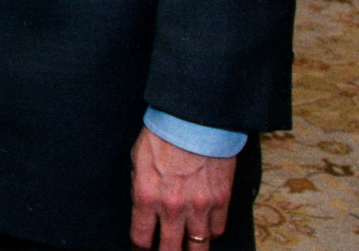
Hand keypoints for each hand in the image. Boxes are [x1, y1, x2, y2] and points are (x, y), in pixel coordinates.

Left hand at [129, 127, 234, 250]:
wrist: (194, 120)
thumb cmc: (163, 135)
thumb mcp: (138, 160)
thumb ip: (140, 187)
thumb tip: (142, 206)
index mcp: (146, 197)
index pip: (141, 238)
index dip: (141, 247)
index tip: (143, 247)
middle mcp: (172, 208)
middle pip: (169, 250)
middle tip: (165, 250)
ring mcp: (199, 207)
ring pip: (198, 247)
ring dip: (191, 248)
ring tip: (187, 247)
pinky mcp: (221, 201)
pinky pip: (217, 230)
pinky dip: (211, 232)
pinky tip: (205, 229)